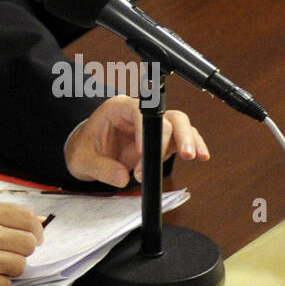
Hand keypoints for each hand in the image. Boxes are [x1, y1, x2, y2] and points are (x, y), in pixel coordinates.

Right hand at [0, 201, 43, 285]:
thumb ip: (1, 217)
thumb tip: (40, 222)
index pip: (26, 218)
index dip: (36, 231)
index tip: (34, 238)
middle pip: (28, 244)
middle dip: (21, 252)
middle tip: (5, 254)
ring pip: (20, 266)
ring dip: (8, 270)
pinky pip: (5, 285)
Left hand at [64, 94, 209, 187]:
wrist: (85, 152)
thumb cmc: (83, 150)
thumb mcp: (82, 161)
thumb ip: (101, 168)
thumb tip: (122, 177)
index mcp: (117, 109)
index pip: (139, 112)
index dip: (145, 130)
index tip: (143, 152)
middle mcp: (138, 113)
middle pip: (166, 115)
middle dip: (177, 134)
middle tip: (184, 154)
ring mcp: (151, 127)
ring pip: (179, 125)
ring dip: (188, 141)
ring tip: (194, 157)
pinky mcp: (160, 141)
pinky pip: (181, 140)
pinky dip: (193, 146)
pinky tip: (202, 156)